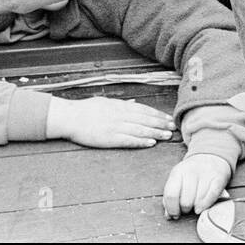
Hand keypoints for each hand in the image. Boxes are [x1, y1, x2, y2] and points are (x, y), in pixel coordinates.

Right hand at [45, 95, 174, 147]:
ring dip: (155, 132)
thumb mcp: (104, 102)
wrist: (70, 117)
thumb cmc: (85, 109)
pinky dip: (141, 141)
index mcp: (119, 106)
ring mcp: (115, 127)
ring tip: (167, 135)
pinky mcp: (109, 138)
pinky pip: (128, 140)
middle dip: (161, 124)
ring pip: (140, 129)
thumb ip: (120, 104)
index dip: (157, 114)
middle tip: (174, 127)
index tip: (168, 118)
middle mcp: (120, 115)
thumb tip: (133, 104)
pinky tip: (151, 142)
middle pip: (145, 119)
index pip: (143, 110)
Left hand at [163, 153, 231, 218]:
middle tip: (186, 209)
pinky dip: (206, 205)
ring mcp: (206, 174)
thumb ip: (171, 196)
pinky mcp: (219, 178)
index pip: (171, 194)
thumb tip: (168, 215)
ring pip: (198, 201)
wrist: (211, 156)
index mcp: (178, 171)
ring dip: (196, 208)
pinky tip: (201, 207)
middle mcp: (191, 171)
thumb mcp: (178, 179)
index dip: (172, 209)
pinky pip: (212, 197)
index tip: (174, 214)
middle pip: (185, 201)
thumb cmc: (191, 173)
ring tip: (195, 205)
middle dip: (185, 210)